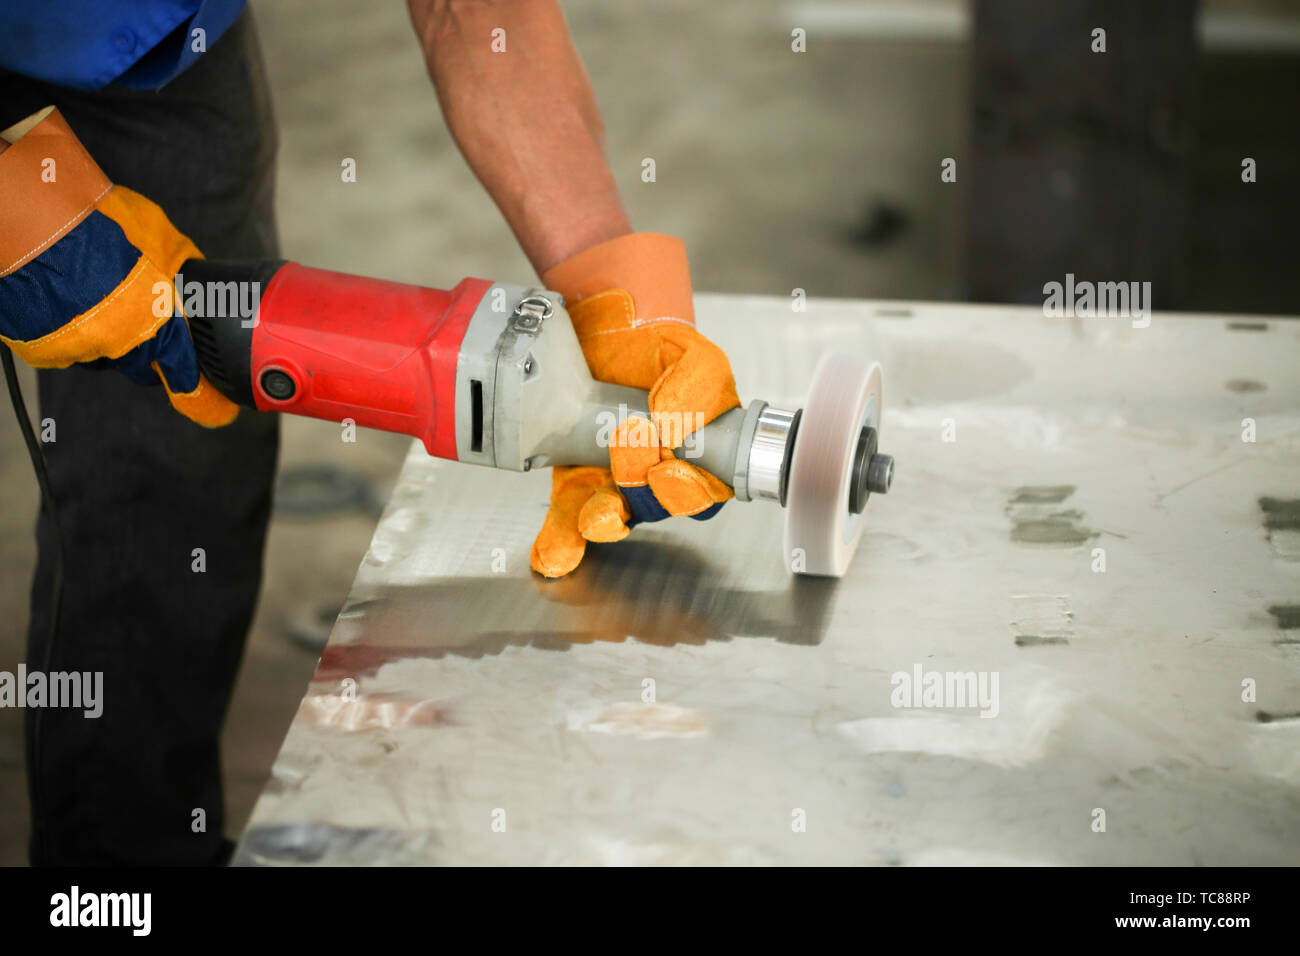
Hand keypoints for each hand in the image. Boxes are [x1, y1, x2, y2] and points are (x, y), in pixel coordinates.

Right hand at [0, 107, 237, 426]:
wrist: (24, 211)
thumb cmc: (95, 217)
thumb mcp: (160, 238)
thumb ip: (183, 268)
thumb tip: (200, 281)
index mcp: (153, 324)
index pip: (183, 374)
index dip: (202, 397)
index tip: (217, 413)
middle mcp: (116, 346)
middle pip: (141, 363)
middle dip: (146, 345)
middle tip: (136, 310)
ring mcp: (75, 350)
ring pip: (102, 355)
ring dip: (104, 334)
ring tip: (94, 290)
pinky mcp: (40, 349)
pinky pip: (65, 349)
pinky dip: (69, 330)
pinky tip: (66, 298)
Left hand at [529, 233, 740, 576]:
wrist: (605, 330)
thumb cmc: (660, 351)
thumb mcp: (695, 356)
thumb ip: (702, 385)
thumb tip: (675, 422)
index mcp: (698, 459)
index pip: (702, 493)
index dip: (687, 490)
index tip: (669, 468)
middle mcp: (655, 479)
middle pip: (654, 510)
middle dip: (641, 494)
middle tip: (627, 454)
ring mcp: (613, 484)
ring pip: (611, 520)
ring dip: (600, 523)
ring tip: (591, 514)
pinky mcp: (572, 482)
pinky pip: (567, 520)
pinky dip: (559, 541)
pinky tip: (551, 554)